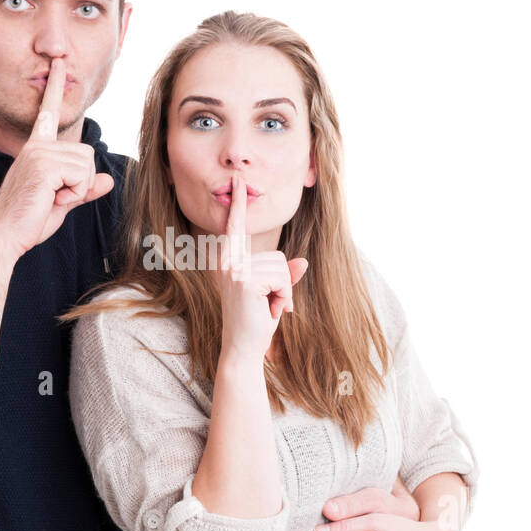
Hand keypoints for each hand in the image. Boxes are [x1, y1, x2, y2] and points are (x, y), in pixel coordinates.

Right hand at [0, 58, 115, 257]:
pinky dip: (74, 193)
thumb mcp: (63, 201)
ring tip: (52, 198)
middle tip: (57, 196)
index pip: (47, 113)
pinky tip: (52, 199)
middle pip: (87, 154)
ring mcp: (39, 153)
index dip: (54, 87)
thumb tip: (109, 180)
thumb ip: (84, 188)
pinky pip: (81, 177)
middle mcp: (36, 146)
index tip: (58, 64)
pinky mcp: (44, 165)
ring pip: (86, 165)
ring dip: (78, 189)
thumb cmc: (29, 221)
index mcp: (36, 149)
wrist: (5, 236)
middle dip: (82, 182)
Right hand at [215, 174, 307, 362]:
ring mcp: (235, 271)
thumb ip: (284, 274)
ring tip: (268, 307)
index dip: (239, 205)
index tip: (238, 182)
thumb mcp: (273, 293)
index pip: (235, 228)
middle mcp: (229, 263)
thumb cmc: (256, 321)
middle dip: (282, 282)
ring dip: (283, 291)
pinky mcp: (245, 280)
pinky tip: (270, 309)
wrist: (243, 349)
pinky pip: (282, 278)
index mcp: (230, 262)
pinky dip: (283, 296)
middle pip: (276, 256)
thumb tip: (301, 261)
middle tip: (268, 303)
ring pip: (281, 267)